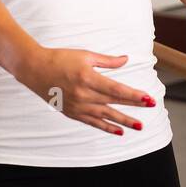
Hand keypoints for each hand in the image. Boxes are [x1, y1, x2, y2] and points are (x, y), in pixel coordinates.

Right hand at [21, 47, 155, 134]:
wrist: (35, 69)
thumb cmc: (60, 58)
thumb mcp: (85, 55)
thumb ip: (107, 61)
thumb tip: (125, 60)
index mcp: (88, 78)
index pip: (116, 89)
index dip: (134, 95)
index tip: (148, 98)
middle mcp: (83, 94)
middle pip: (114, 103)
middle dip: (134, 106)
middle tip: (150, 109)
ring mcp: (77, 105)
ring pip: (105, 116)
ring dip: (123, 121)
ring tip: (139, 126)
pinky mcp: (72, 112)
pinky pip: (93, 122)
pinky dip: (106, 127)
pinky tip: (119, 131)